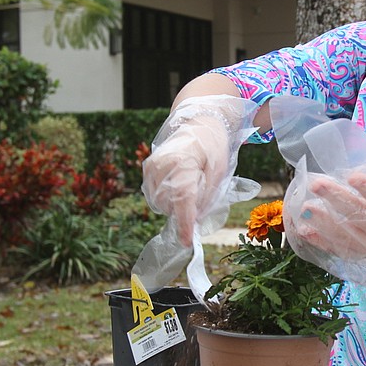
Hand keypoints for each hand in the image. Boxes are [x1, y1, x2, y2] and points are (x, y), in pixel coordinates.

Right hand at [141, 95, 259, 244]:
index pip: (182, 199)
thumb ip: (207, 196)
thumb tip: (195, 220)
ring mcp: (151, 166)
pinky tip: (179, 183)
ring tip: (191, 183)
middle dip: (186, 210)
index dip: (185, 223)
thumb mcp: (219, 171)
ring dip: (176, 204)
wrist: (199, 124)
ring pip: (160, 203)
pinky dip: (168, 197)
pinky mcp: (147, 168)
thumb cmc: (213, 147)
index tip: (187, 242)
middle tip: (201, 191)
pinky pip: (155, 195)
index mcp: (183, 162)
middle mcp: (161, 164)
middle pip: (170, 204)